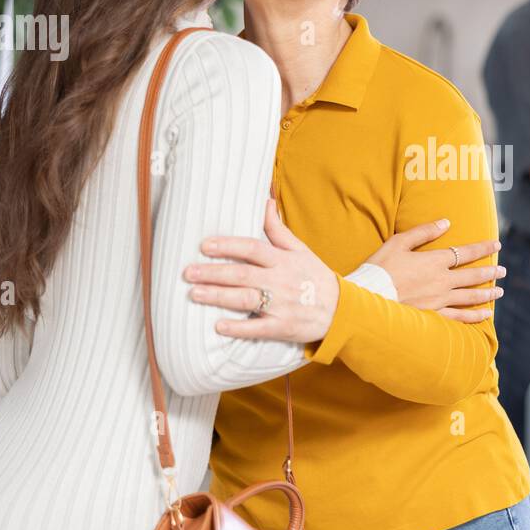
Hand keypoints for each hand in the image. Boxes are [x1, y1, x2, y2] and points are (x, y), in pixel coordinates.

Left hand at [184, 199, 339, 342]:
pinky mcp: (282, 326)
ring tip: (194, 293)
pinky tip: (218, 326)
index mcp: (283, 260)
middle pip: (242, 274)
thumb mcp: (301, 250)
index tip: (204, 246)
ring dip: (218, 296)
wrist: (341, 310)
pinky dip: (238, 327)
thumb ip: (278, 230)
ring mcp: (281, 305)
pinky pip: (257, 327)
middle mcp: (280, 281)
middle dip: (213, 273)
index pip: (252, 249)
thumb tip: (265, 202)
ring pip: (245, 299)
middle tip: (188, 272)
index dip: (228, 246)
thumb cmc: (316, 277)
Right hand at [366, 219, 504, 322]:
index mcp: (435, 261)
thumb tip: (446, 223)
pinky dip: (474, 316)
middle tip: (504, 271)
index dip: (483, 248)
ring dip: (488, 293)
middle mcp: (442, 281)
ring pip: (470, 297)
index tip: (497, 245)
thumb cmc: (380, 267)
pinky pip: (459, 317)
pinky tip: (486, 315)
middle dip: (490, 272)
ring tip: (500, 291)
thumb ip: (424, 232)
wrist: (368, 296)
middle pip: (473, 276)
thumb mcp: (399, 242)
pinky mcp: (433, 316)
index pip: (465, 252)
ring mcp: (439, 301)